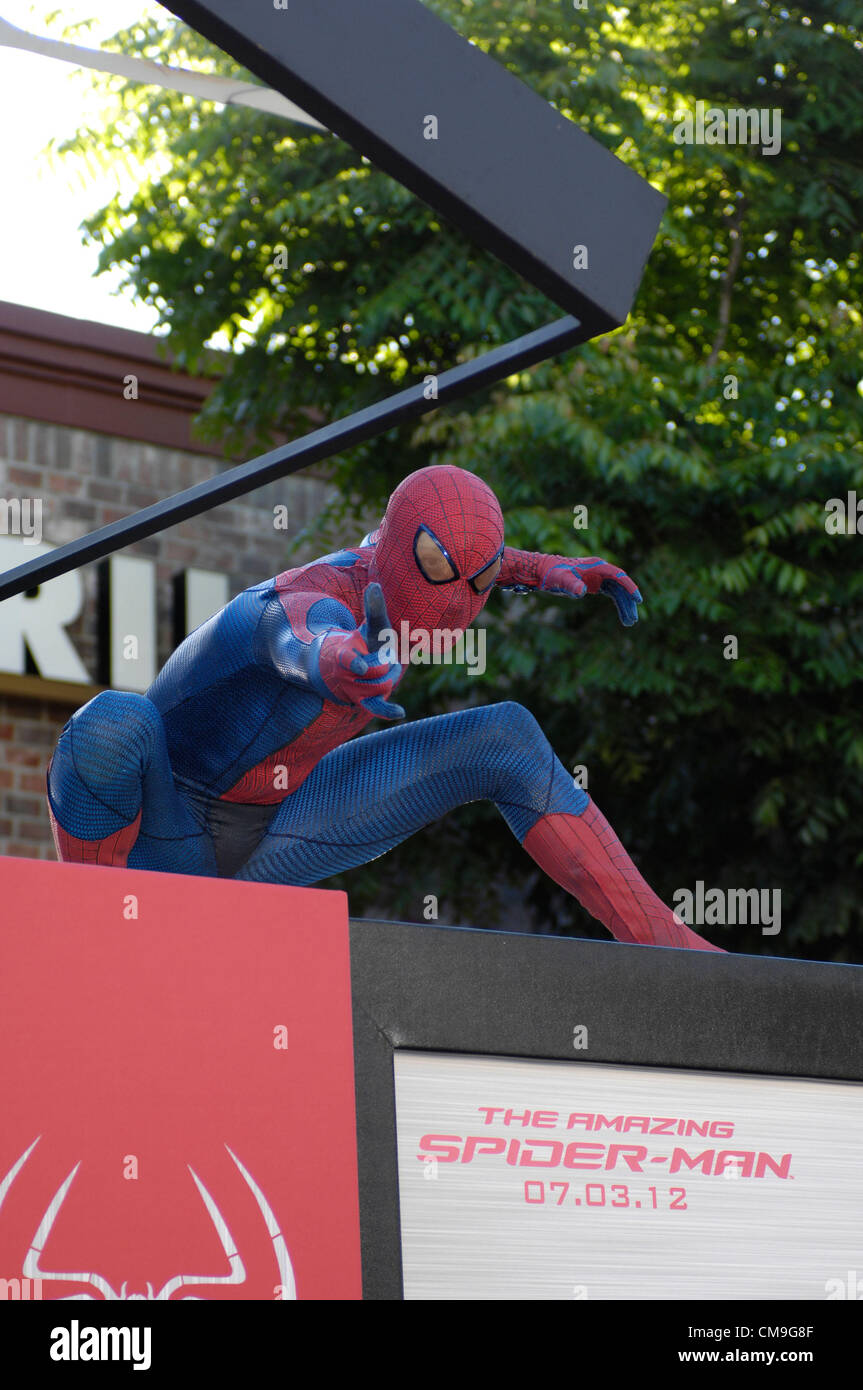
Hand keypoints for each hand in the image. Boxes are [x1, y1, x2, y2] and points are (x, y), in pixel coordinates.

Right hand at [317, 583, 404, 718]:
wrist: (352, 667)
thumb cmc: (366, 642)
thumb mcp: (371, 626)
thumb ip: (374, 608)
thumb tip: (375, 584)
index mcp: (345, 652)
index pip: (348, 658)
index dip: (354, 662)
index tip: (360, 666)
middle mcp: (346, 674)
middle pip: (379, 671)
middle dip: (388, 664)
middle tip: (382, 658)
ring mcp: (353, 689)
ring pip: (383, 686)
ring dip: (390, 678)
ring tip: (382, 671)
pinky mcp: (365, 702)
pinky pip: (376, 708)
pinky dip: (387, 712)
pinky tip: (400, 712)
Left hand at [536, 555, 641, 626]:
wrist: (543, 572)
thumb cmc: (552, 574)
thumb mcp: (561, 580)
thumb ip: (571, 585)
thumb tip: (581, 591)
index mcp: (596, 566)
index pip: (618, 575)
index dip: (629, 587)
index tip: (637, 599)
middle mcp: (600, 570)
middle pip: (621, 586)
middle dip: (628, 602)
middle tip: (633, 619)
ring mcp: (599, 577)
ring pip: (618, 592)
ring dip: (625, 606)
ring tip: (630, 623)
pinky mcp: (595, 584)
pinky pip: (612, 594)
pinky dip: (618, 605)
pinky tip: (624, 617)